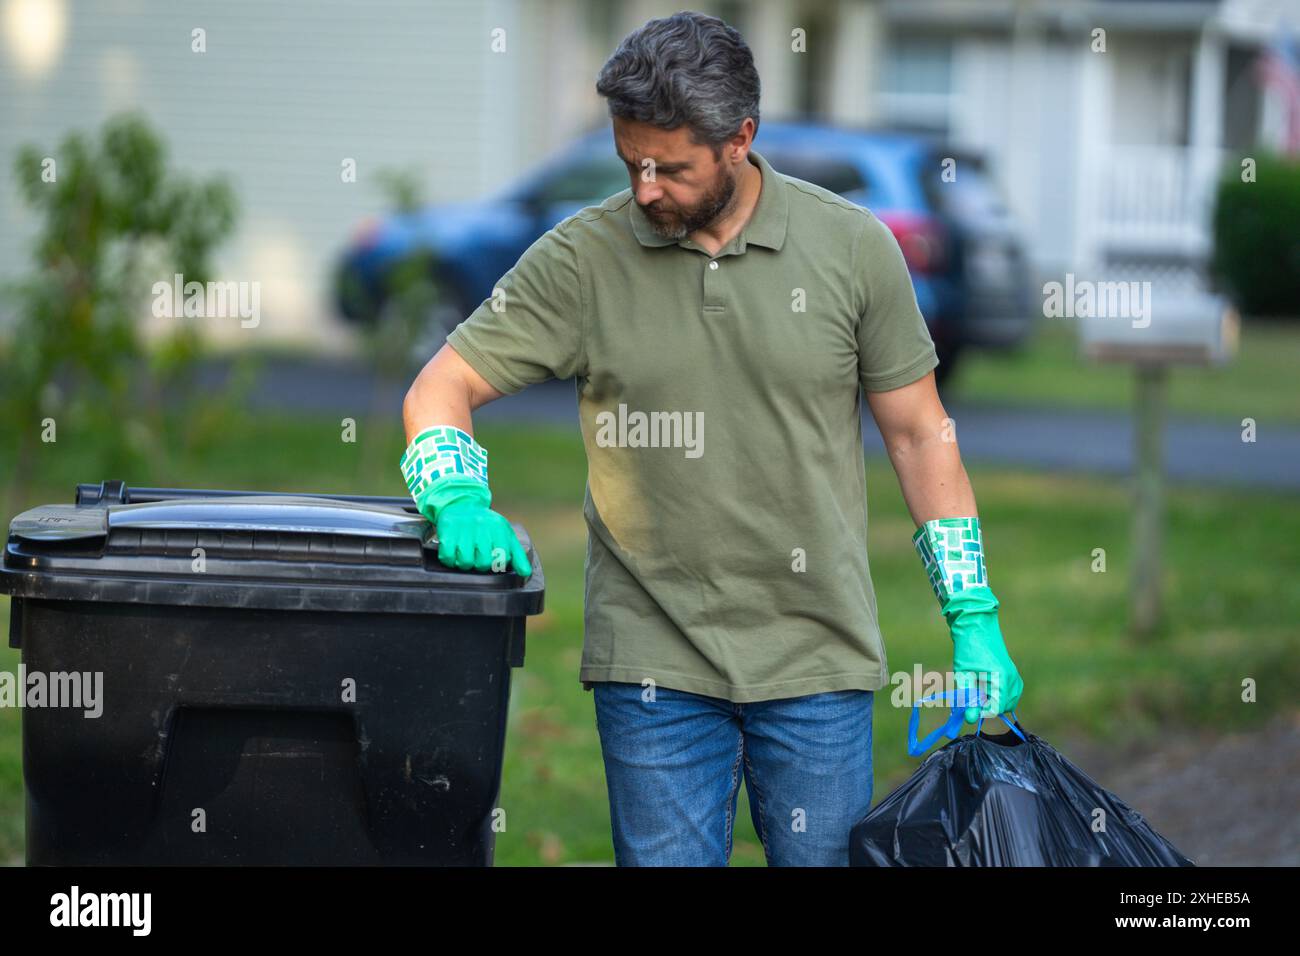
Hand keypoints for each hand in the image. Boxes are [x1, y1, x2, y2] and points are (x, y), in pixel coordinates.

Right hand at [415, 483, 531, 576]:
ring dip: (464, 564)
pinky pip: (447, 557)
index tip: (492, 558)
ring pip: (465, 562)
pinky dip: (449, 560)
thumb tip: (526, 573)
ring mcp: (464, 527)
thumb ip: (517, 555)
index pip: (501, 559)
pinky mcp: (447, 528)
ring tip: (465, 554)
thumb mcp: (505, 535)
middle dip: (479, 565)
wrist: (462, 504)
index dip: (496, 564)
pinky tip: (453, 553)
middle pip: (482, 563)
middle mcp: (482, 526)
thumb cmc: (487, 525)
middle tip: (476, 556)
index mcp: (499, 528)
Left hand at [943, 586, 1022, 721]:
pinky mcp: (1013, 673)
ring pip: (1009, 702)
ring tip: (978, 690)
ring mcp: (1015, 676)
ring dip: (994, 701)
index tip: (969, 706)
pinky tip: (986, 687)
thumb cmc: (968, 650)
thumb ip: (968, 698)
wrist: (976, 627)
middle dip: (987, 707)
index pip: (996, 709)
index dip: (981, 711)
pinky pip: (1011, 693)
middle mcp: (1012, 679)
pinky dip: (1000, 695)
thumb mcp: (964, 676)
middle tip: (972, 697)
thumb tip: (970, 719)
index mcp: (1001, 680)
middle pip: (1004, 707)